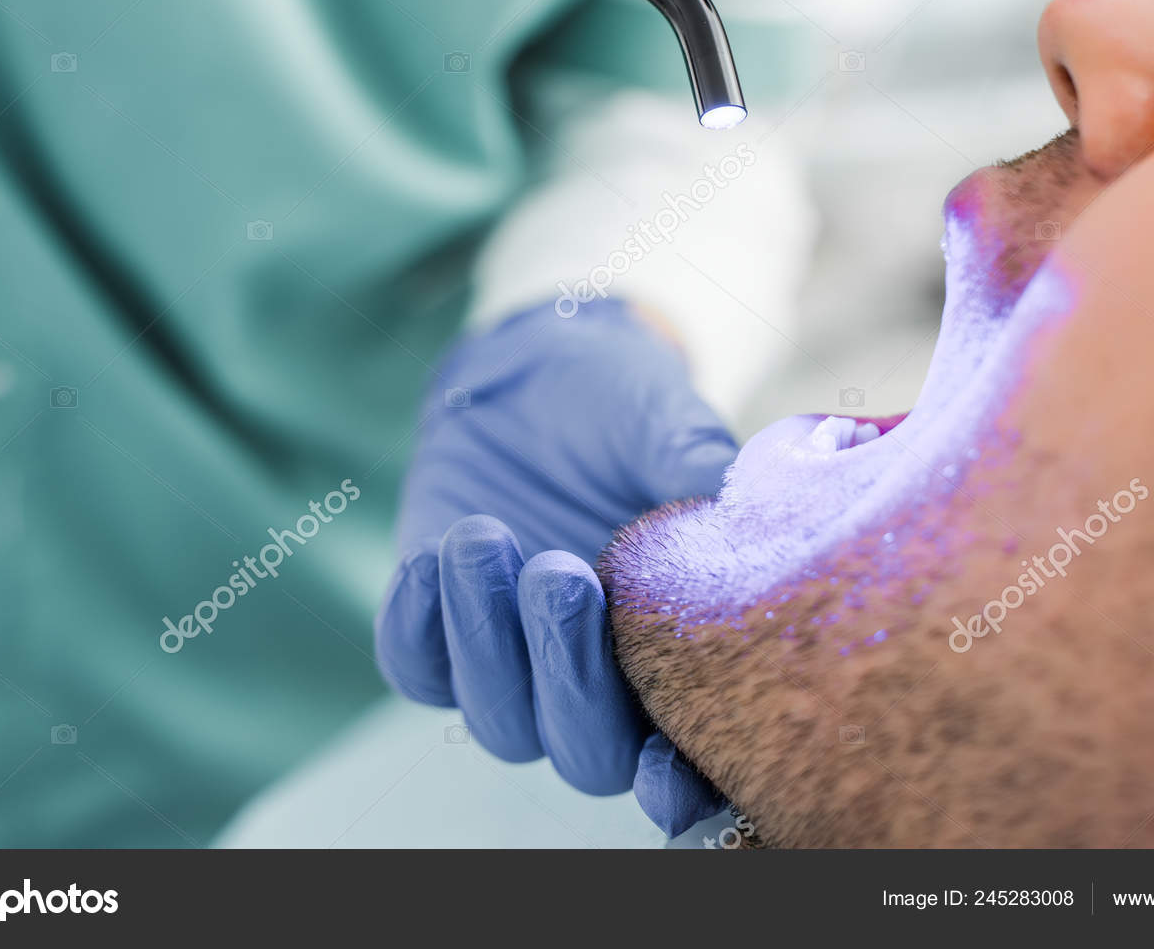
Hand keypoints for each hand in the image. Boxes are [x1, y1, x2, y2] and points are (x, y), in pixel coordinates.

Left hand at [376, 299, 732, 834]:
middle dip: (572, 679)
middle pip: (586, 754)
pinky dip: (420, 624)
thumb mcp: (670, 426)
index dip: (679, 784)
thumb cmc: (627, 407)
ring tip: (486, 536)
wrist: (539, 368)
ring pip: (498, 720)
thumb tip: (740, 510)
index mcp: (678, 655)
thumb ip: (702, 476)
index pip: (686, 760)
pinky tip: (433, 555)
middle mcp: (598, 679)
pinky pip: (414, 667)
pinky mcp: (438, 629)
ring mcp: (514, 662)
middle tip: (562, 576)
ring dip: (488, 640)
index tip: (662, 767)